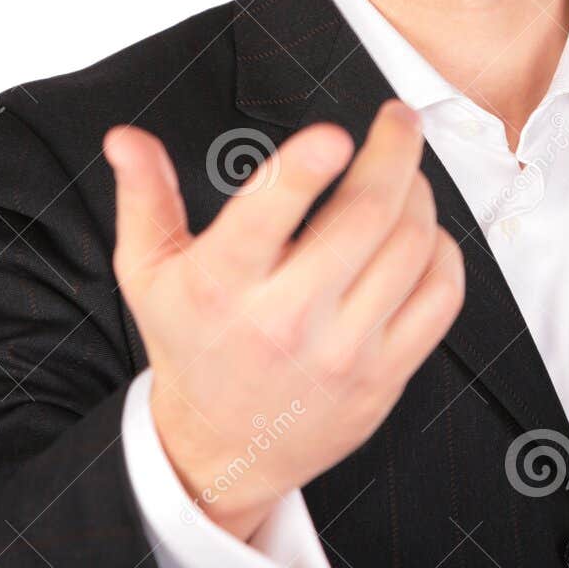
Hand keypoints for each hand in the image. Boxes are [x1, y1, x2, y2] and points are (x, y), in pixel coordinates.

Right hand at [103, 100, 465, 541]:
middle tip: (398, 119)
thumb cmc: (191, 345)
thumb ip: (144, 197)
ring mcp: (343, 350)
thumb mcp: (147, 273)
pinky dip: (443, 249)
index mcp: (222, 283)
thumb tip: (126, 138)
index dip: (305, 168)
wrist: (223, 448)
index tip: (334, 134)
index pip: (267, 216)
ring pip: (411, 247)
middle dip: (393, 151)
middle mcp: (286, 318)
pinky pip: (440, 297)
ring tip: (407, 170)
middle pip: (365, 215)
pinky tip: (424, 231)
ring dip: (420, 191)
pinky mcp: (386, 375)